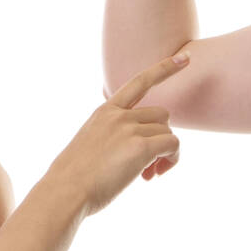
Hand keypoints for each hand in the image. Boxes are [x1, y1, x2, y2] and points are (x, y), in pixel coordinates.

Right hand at [49, 53, 189, 216]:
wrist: (64, 192)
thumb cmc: (73, 180)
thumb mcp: (88, 146)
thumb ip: (111, 139)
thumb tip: (136, 151)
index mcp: (104, 112)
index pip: (138, 82)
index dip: (164, 68)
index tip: (185, 58)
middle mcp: (118, 115)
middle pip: (161, 115)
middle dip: (160, 138)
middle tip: (149, 166)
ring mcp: (129, 128)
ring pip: (167, 133)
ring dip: (165, 153)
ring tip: (148, 174)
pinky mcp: (141, 146)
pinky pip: (172, 145)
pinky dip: (171, 160)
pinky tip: (153, 176)